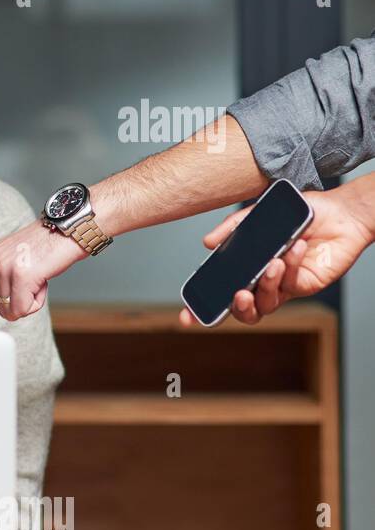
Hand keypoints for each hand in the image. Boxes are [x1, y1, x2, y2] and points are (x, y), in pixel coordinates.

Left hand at [0, 218, 87, 319]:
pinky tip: (44, 279)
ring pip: (13, 310)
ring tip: (40, 275)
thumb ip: (4, 280)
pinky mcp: (21, 276)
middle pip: (2, 307)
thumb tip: (2, 310)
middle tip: (36, 276)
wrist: (69, 230)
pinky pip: (24, 309)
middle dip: (23, 299)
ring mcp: (5, 268)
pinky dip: (38, 301)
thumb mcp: (15, 259)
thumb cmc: (47, 246)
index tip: (30, 274)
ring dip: (32, 299)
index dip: (18, 295)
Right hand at [180, 186, 374, 325]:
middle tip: (238, 293)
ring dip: (266, 286)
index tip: (187, 316)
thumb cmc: (303, 214)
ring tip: (272, 264)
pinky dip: (291, 266)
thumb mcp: (260, 215)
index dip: (203, 310)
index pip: (221, 294)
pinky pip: (291, 283)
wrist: (342, 213)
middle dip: (238, 308)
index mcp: (248, 269)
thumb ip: (233, 227)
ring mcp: (284, 286)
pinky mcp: (305, 285)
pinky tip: (295, 248)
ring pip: (267, 303)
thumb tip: (207, 243)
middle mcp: (264, 282)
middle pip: (245, 310)